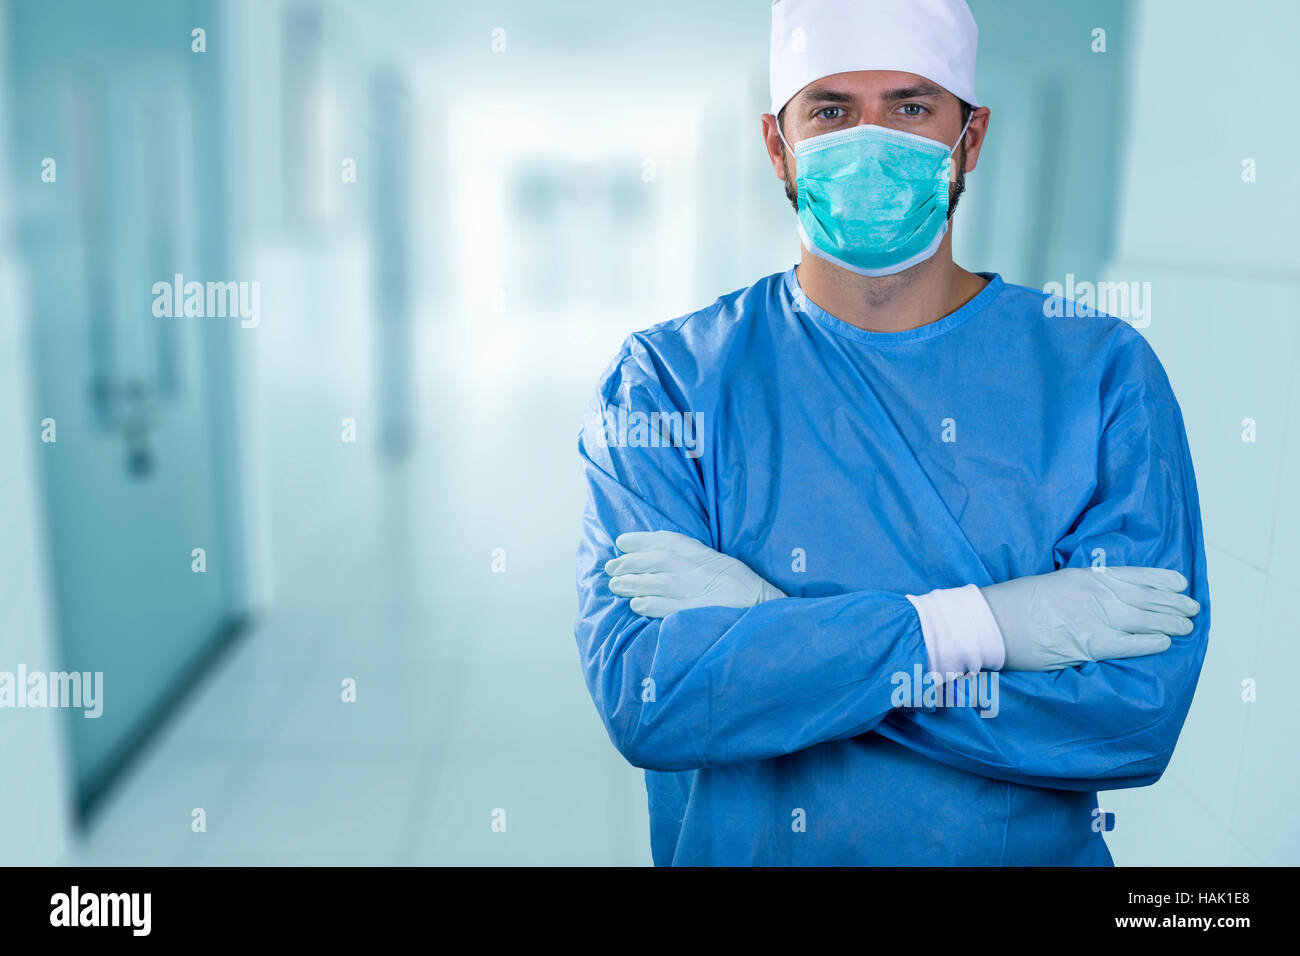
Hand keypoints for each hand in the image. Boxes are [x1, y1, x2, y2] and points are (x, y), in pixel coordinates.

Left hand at [605, 531, 785, 617]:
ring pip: (657, 582)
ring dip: (632, 583)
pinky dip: (649, 604)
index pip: (667, 539)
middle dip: (629, 562)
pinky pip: (667, 607)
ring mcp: (698, 589)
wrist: (764, 608)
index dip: (641, 539)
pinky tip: (635, 604)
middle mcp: (698, 567)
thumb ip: (691, 557)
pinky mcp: (698, 611)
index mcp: (704, 552)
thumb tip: (656, 556)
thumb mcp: (718, 561)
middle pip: (656, 559)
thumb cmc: (739, 586)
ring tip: (615, 585)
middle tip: (610, 568)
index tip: (621, 542)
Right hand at [979, 566, 1199, 671]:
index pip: (1133, 575)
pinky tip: (1166, 643)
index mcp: (1085, 576)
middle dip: (1172, 603)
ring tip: (1187, 626)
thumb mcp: (1050, 583)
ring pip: (1145, 620)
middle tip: (1192, 608)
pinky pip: (1129, 645)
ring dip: (1169, 623)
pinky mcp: (1090, 645)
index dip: (1160, 580)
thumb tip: (1094, 602)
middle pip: (1145, 598)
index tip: (1180, 583)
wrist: (994, 621)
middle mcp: (1095, 594)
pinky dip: (1150, 643)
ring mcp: (1094, 619)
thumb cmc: (1013, 603)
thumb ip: (1077, 591)